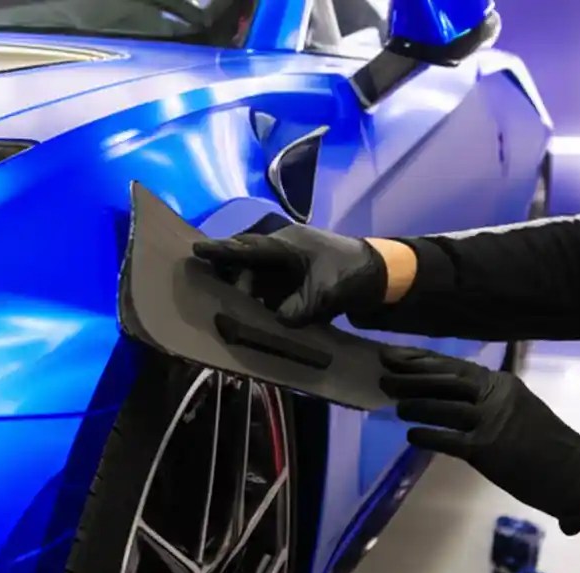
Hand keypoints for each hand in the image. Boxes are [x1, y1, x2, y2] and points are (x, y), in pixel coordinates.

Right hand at [192, 225, 387, 326]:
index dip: (222, 251)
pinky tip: (250, 311)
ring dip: (242, 288)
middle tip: (206, 285)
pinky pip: (267, 286)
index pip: (248, 248)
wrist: (383, 276)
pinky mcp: (294, 278)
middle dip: (227, 271)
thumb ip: (299, 309)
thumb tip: (278, 319)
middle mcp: (283, 251)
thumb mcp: (325, 295)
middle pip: (245, 259)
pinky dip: (258, 297)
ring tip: (225, 303)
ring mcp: (288, 264)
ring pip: (254, 274)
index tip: (196, 250)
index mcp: (288, 245)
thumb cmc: (352, 276)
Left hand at [380, 346, 579, 533]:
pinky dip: (426, 435)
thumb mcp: (515, 406)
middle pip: (444, 380)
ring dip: (413, 404)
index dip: (420, 359)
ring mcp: (491, 421)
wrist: (573, 473)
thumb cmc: (541, 442)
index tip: (393, 354)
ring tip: (395, 405)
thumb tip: (439, 390)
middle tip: (383, 375)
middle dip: (410, 376)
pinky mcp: (487, 448)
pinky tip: (411, 436)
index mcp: (500, 383)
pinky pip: (447, 438)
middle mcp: (495, 396)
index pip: (453, 366)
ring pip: (442, 406)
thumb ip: (483, 397)